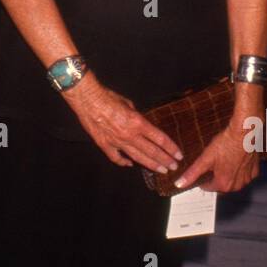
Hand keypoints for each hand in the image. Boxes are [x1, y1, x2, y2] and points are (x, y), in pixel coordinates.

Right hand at [62, 73, 182, 173]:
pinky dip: (124, 162)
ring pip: (137, 157)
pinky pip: (116, 157)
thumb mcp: (128, 103)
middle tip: (173, 167)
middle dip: (165, 160)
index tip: (178, 154)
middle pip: (152, 151)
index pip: (159, 139)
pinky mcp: (105, 145)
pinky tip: (130, 165)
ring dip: (151, 165)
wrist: (88, 99)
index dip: (171, 148)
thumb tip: (141, 123)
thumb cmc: (108, 97)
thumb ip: (137, 116)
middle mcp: (130, 135)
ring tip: (161, 170)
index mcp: (138, 123)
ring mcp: (117, 142)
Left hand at [175, 121, 260, 193]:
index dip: (203, 179)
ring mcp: (247, 179)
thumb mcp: (205, 158)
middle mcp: (237, 185)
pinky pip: (245, 175)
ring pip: (234, 181)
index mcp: (223, 184)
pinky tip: (235, 160)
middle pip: (222, 185)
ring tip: (224, 160)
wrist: (244, 133)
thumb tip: (179, 184)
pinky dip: (240, 170)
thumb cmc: (226, 144)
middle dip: (216, 177)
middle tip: (213, 163)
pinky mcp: (255, 171)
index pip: (208, 188)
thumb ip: (192, 173)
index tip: (202, 171)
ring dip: (228, 174)